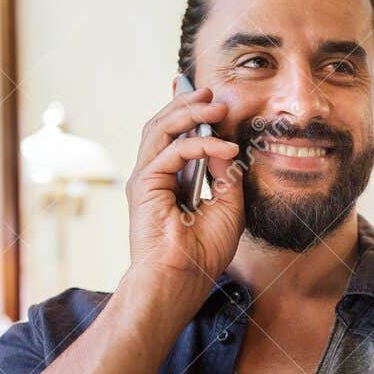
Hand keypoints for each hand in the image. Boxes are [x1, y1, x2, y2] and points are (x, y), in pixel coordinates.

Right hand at [125, 85, 245, 294]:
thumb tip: (225, 145)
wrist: (182, 278)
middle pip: (164, 125)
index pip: (175, 136)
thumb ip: (225, 174)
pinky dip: (200, 145)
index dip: (188, 112)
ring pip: (160, 129)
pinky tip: (223, 148)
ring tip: (217, 106)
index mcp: (170, 180)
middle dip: (189, 104)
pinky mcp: (144, 183)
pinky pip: (173, 152)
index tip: (210, 97)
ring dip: (190, 113)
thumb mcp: (229, 206)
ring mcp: (146, 177)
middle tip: (214, 94)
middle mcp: (154, 174)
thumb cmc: (202, 252)